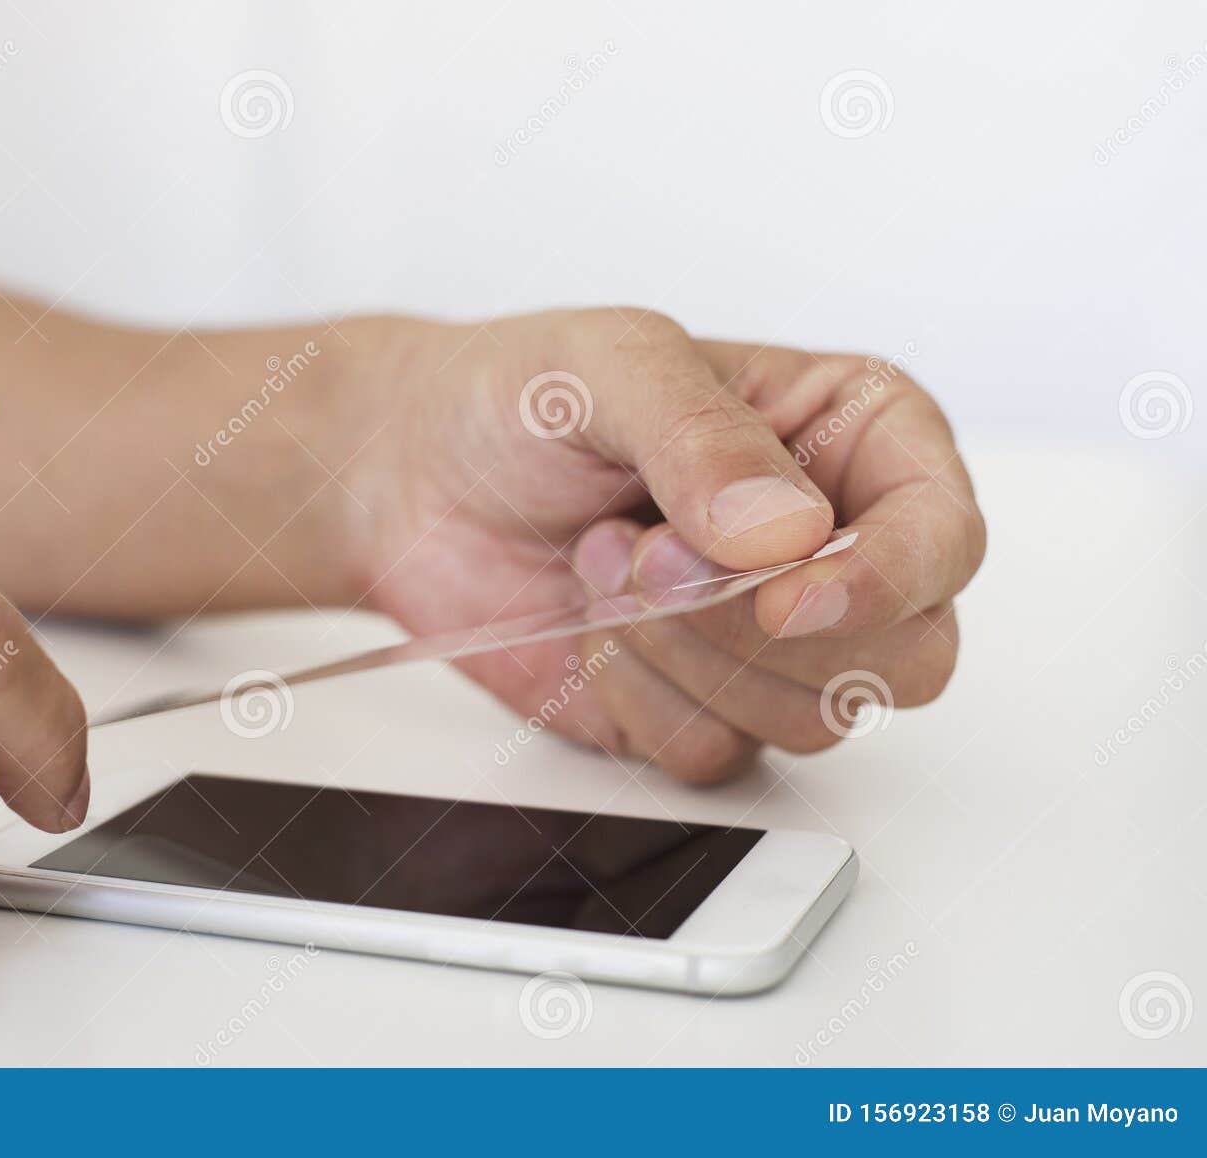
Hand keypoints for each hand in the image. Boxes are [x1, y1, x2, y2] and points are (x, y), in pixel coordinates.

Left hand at [349, 309, 984, 780]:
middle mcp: (833, 549)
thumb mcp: (609, 365)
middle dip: (760, 628)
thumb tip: (788, 535)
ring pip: (812, 719)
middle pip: (905, 656)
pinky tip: (589, 627)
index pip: (944, 537)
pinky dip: (639, 702)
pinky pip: (716, 754)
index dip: (885, 583)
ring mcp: (769, 640)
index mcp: (853, 440)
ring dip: (685, 656)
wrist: (412, 479)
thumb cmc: (521, 399)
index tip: (784, 596)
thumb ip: (702, 436)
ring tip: (603, 564)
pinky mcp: (701, 706)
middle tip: (646, 557)